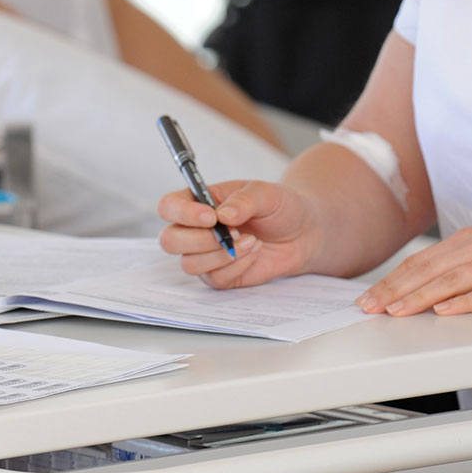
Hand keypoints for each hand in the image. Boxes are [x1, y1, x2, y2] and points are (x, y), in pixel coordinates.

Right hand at [157, 180, 320, 288]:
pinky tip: (253, 253)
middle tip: (233, 233)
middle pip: (170, 240)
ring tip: (251, 241)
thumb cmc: (280, 206)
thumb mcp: (265, 193)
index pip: (169, 206)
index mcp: (198, 201)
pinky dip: (236, 267)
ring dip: (222, 255)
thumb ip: (244, 200)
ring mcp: (205, 254)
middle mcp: (195, 228)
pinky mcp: (220, 275)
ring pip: (189, 264)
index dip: (183, 214)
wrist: (303, 233)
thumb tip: (223, 215)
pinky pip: (215, 279)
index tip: (211, 217)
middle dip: (201, 240)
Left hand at [356, 223, 471, 316]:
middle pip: (428, 270)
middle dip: (395, 290)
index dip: (392, 280)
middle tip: (370, 308)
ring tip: (396, 312)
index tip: (369, 297)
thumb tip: (428, 287)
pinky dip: (464, 303)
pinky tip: (444, 312)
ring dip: (420, 297)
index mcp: (469, 240)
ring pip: (452, 281)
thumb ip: (462, 266)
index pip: (420, 261)